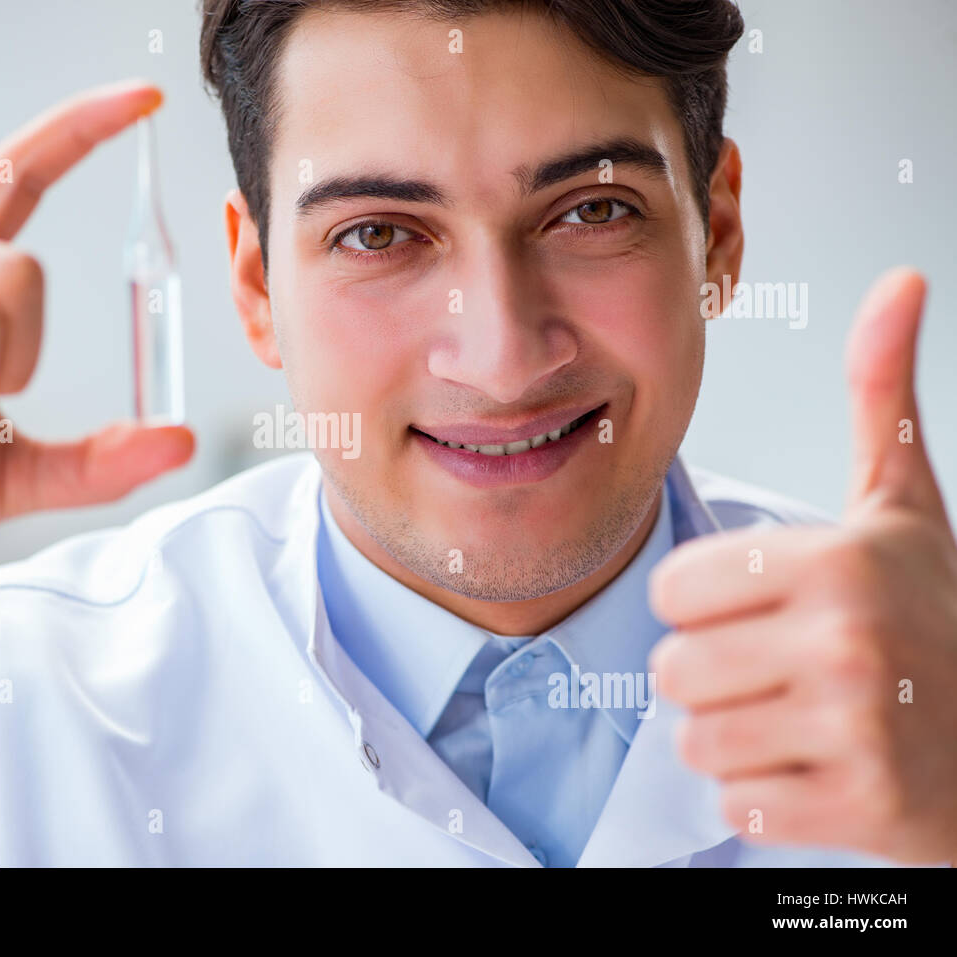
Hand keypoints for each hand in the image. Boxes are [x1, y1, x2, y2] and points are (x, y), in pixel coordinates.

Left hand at [648, 267, 956, 863]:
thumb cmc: (937, 618)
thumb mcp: (905, 506)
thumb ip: (882, 398)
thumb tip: (899, 280)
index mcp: (838, 562)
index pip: (670, 590)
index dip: (708, 603)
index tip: (770, 607)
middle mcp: (848, 643)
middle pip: (671, 668)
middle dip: (717, 674)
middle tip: (788, 670)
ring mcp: (857, 733)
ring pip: (696, 737)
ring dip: (738, 734)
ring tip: (804, 715)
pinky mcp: (859, 810)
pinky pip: (735, 801)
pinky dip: (767, 793)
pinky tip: (822, 766)